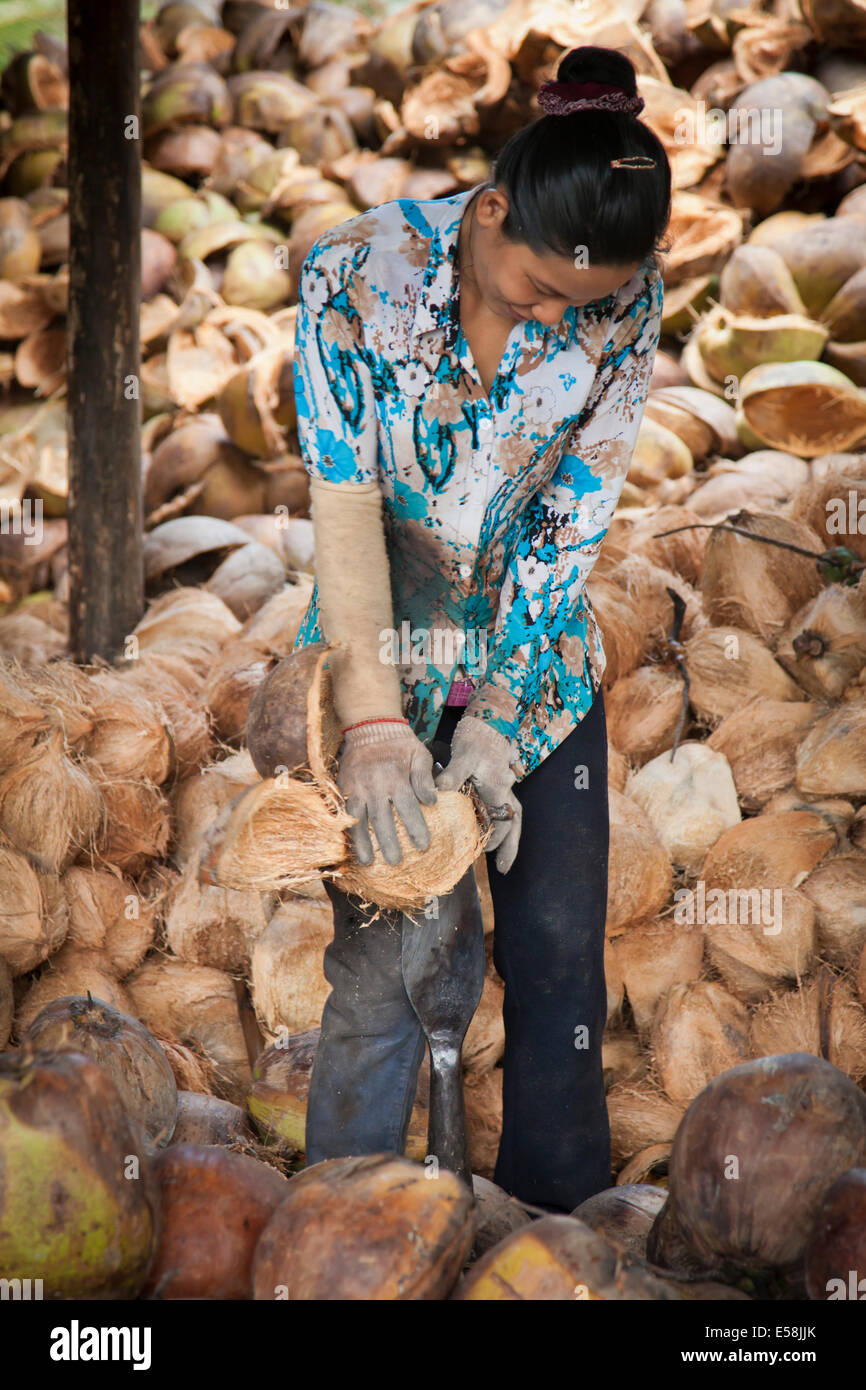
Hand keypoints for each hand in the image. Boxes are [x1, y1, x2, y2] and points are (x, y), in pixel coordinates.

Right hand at [337, 721, 437, 866]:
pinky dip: (347, 829)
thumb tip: (432, 800)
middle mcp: (375, 785)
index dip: (415, 827)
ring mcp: (357, 787)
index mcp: (396, 778)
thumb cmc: (400, 744)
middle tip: (396, 862)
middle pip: (382, 819)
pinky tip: (350, 845)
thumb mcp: (420, 754)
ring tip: (368, 862)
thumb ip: (424, 778)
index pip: (408, 807)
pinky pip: (345, 812)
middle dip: (389, 843)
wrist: (371, 726)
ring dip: (363, 842)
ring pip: (360, 819)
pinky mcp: (344, 787)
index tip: (423, 845)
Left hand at [434, 715, 521, 873]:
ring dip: (507, 839)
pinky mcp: (497, 784)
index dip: (496, 840)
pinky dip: (497, 824)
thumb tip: (440, 792)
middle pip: (513, 824)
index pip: (502, 821)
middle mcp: (506, 791)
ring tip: (499, 860)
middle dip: (510, 847)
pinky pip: (501, 809)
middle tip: (503, 870)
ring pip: (511, 818)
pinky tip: (484, 833)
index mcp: (499, 788)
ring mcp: (504, 788)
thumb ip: (453, 774)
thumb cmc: (476, 737)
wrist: (487, 719)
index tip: (488, 855)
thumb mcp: (463, 755)